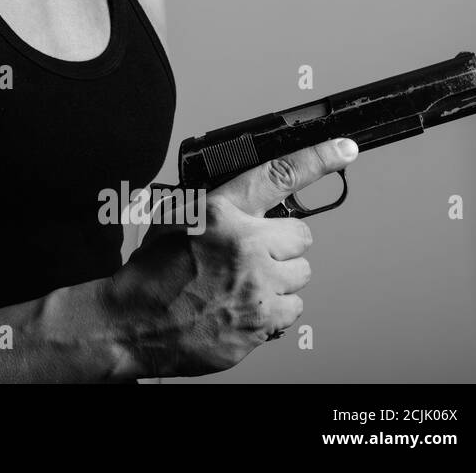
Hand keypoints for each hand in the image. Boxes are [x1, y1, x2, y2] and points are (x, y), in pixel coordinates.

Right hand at [104, 137, 357, 376]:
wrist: (131, 325)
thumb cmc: (150, 276)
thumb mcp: (171, 222)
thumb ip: (213, 208)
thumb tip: (244, 202)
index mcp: (219, 213)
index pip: (277, 177)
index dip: (316, 159)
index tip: (343, 149)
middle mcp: (243, 246)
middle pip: (301, 235)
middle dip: (281, 246)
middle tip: (253, 257)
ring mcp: (256, 286)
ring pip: (300, 275)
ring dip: (279, 281)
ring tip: (243, 286)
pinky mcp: (263, 321)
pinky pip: (292, 310)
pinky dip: (273, 313)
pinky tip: (244, 309)